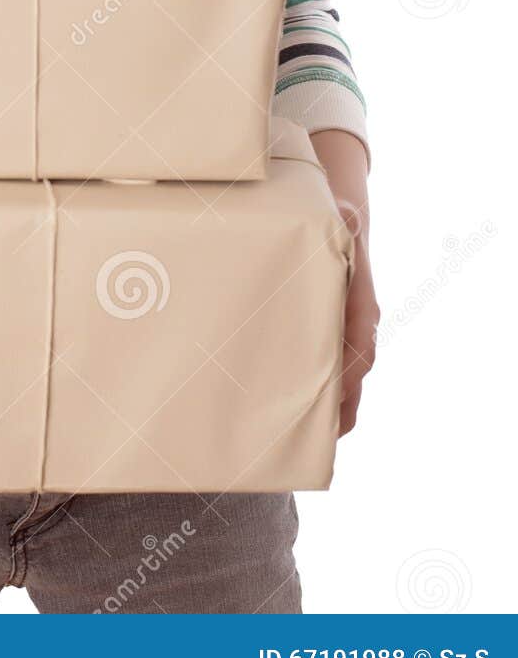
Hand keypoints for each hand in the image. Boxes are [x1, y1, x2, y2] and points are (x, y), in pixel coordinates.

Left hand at [307, 128, 378, 437]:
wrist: (343, 224)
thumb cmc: (339, 224)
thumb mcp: (342, 220)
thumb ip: (344, 223)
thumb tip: (348, 218)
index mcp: (362, 306)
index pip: (361, 347)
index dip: (349, 373)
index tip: (336, 397)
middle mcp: (358, 328)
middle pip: (353, 376)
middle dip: (337, 406)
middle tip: (314, 434)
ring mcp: (345, 336)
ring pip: (344, 382)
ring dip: (328, 409)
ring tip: (302, 439)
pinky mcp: (328, 338)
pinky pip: (330, 373)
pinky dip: (321, 397)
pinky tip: (295, 417)